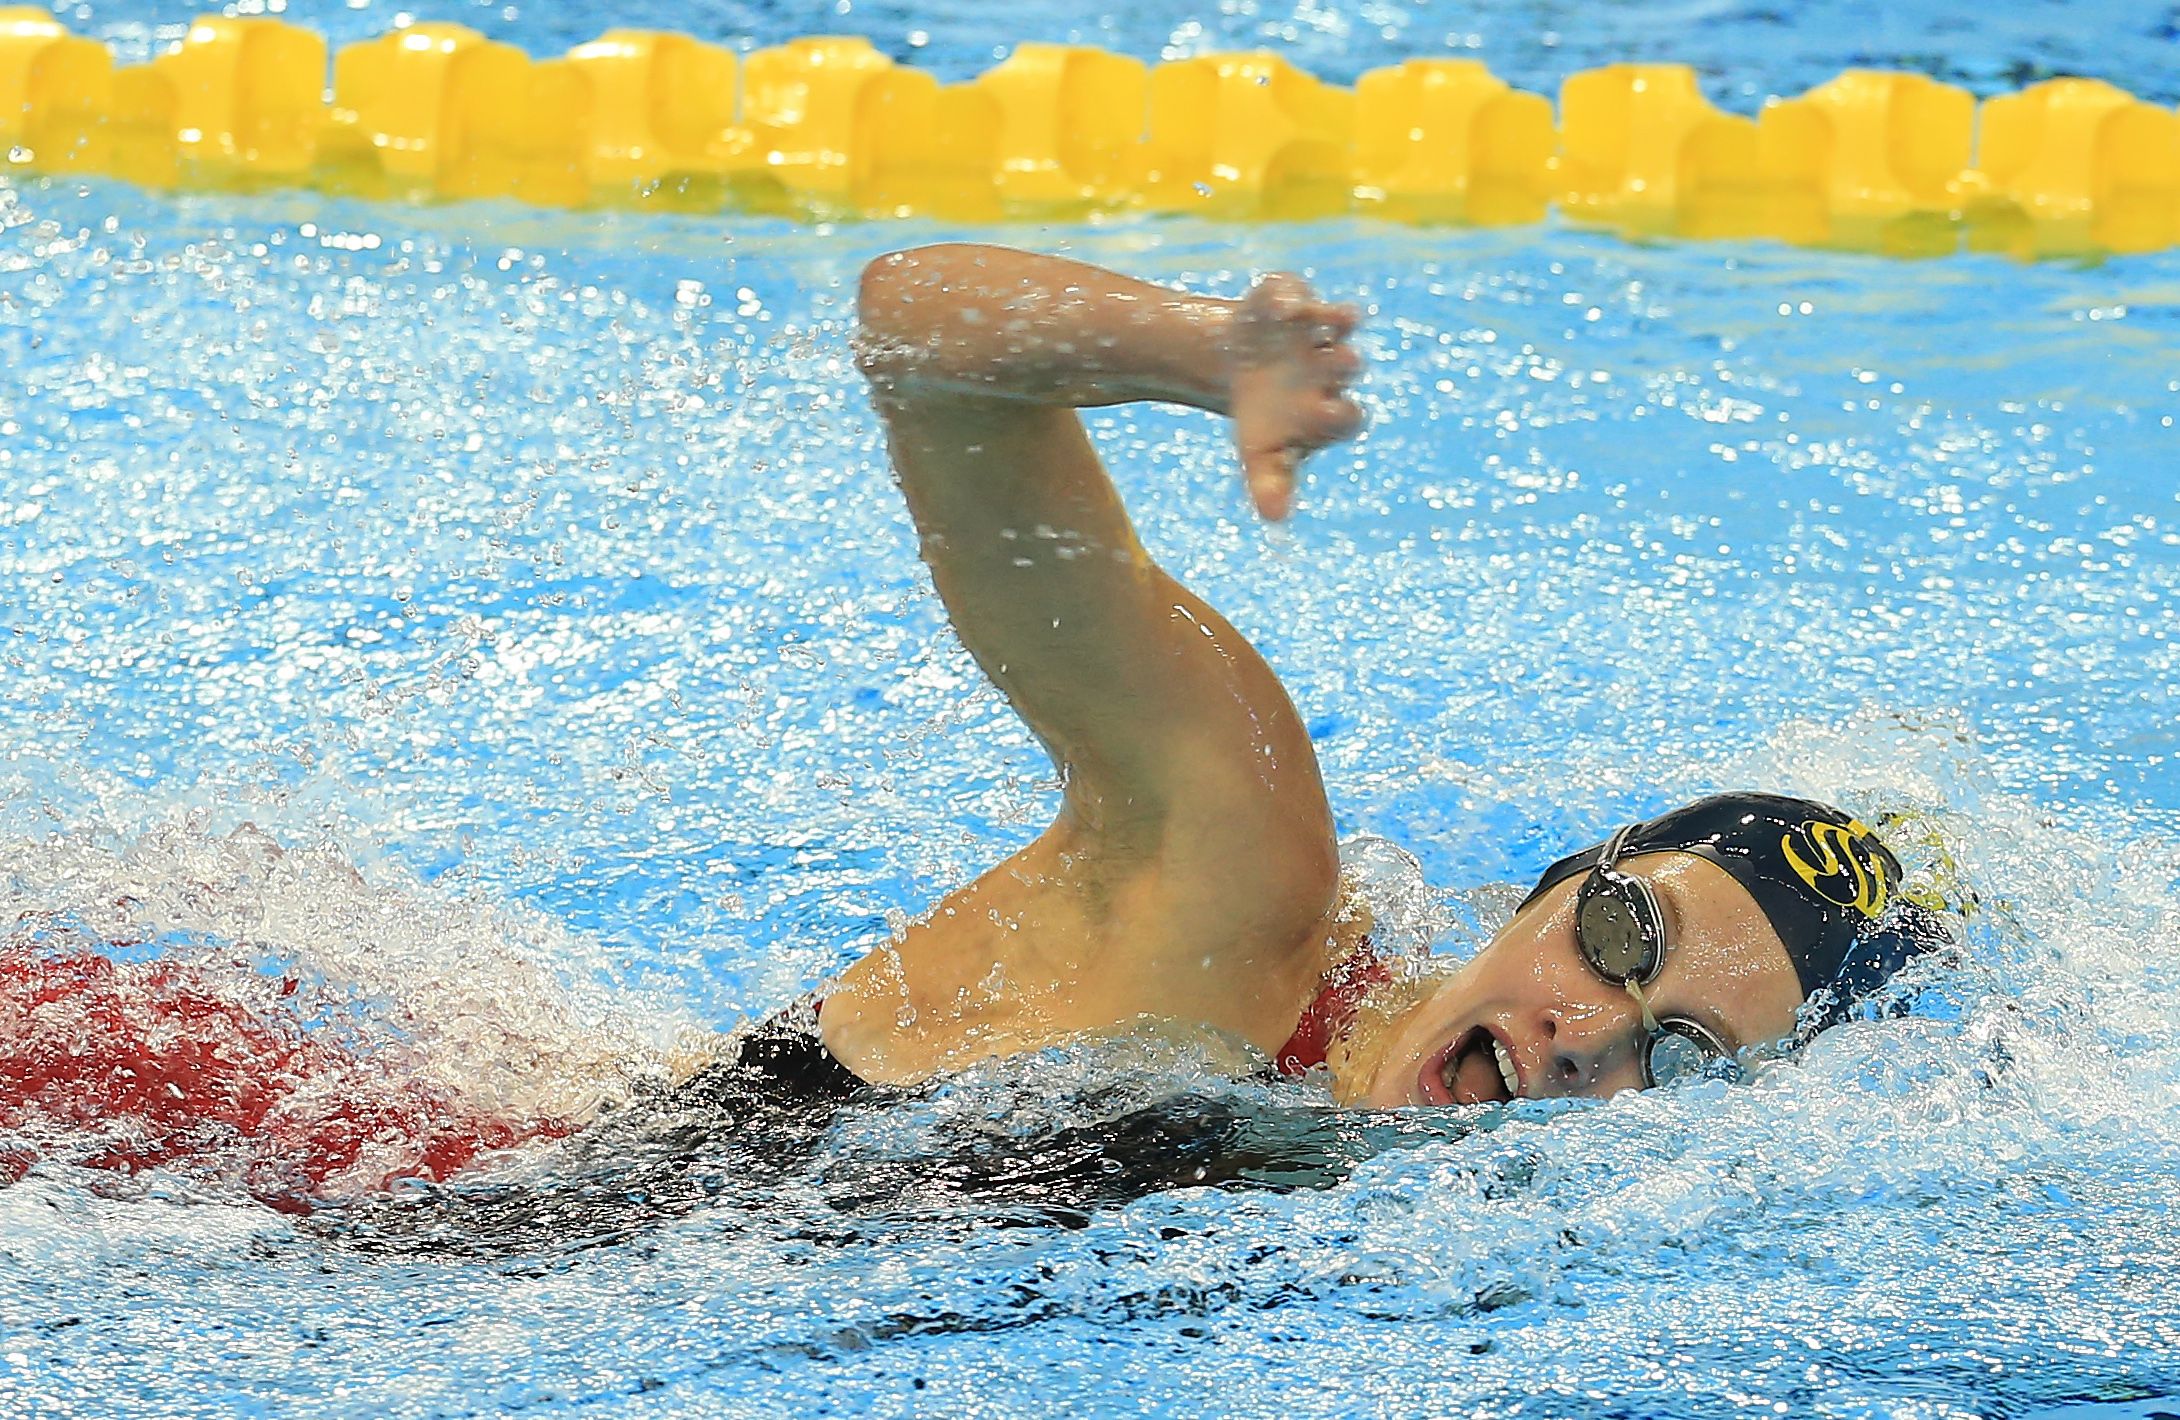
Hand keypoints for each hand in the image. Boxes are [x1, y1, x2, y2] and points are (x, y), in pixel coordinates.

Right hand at [1227, 274, 1364, 520]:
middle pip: (1347, 365)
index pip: (1349, 417)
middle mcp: (1332, 366)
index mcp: (1330, 408)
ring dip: (1333, 322)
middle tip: (1345, 361)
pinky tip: (1280, 307)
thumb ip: (1270, 486)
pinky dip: (1287, 297)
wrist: (1242, 365)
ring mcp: (1315, 330)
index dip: (1343, 416)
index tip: (1332, 414)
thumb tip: (1274, 521)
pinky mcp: (1292, 299)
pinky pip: (1294, 294)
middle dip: (1343, 364)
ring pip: (1336, 324)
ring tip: (1322, 319)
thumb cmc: (1262, 418)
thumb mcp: (1260, 456)